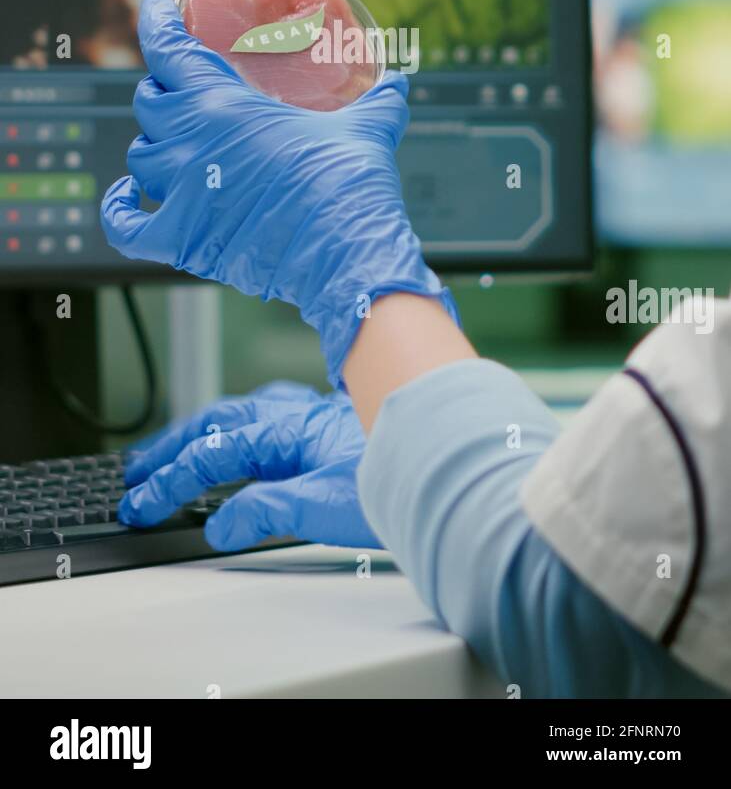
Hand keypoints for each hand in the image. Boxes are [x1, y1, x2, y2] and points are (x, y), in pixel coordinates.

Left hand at [101, 0, 457, 382]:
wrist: (345, 251)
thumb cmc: (351, 183)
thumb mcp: (368, 129)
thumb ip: (379, 101)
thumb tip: (397, 85)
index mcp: (223, 104)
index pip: (168, 51)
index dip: (157, 24)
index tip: (156, 8)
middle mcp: (191, 143)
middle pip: (150, 104)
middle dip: (163, 92)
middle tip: (182, 89)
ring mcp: (182, 192)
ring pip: (141, 158)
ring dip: (153, 147)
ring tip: (172, 144)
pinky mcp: (183, 240)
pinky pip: (127, 224)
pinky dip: (119, 210)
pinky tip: (124, 198)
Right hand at [118, 381, 380, 550]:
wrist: (443, 452)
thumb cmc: (396, 474)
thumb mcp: (325, 506)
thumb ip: (268, 511)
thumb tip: (220, 522)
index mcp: (286, 430)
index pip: (213, 453)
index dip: (173, 478)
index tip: (143, 500)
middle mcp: (293, 414)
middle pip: (215, 423)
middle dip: (172, 447)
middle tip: (137, 473)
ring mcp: (307, 415)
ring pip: (237, 414)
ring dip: (198, 432)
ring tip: (170, 450)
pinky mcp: (322, 423)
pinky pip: (262, 415)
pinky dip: (234, 425)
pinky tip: (236, 432)